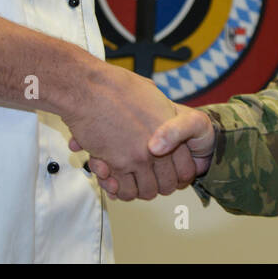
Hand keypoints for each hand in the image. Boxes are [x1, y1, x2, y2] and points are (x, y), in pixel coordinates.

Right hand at [60, 63, 197, 200]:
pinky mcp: (118, 164)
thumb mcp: (152, 92)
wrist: (90, 89)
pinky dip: (121, 191)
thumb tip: (164, 114)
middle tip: (148, 181)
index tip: (169, 176)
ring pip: (146, 192)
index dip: (179, 177)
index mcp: (172, 129)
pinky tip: (117, 183)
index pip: (187, 169)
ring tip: (132, 182)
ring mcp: (139, 158)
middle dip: (158, 186)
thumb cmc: (116, 86)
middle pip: (167, 185)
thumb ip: (161, 109)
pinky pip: (125, 190)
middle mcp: (160, 147)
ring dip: (139, 191)